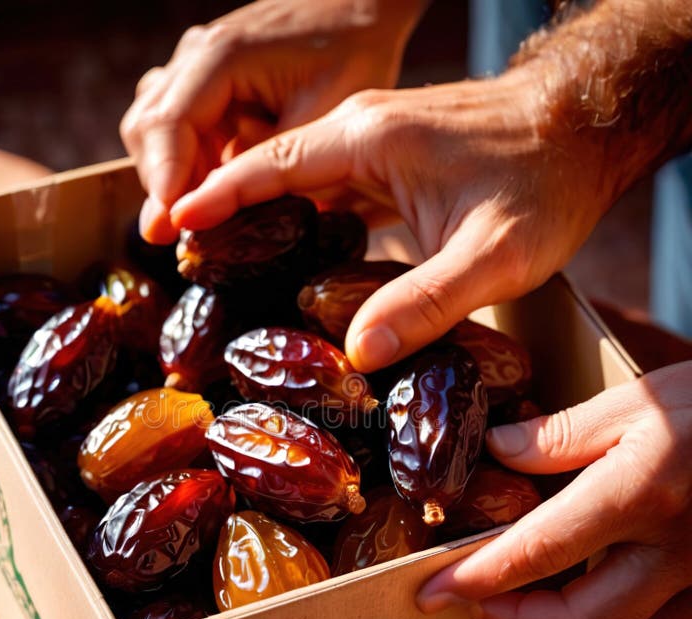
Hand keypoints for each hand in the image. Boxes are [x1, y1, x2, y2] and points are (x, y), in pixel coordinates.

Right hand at [121, 0, 426, 242]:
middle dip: (161, 186)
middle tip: (182, 238)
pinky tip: (214, 185)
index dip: (164, 182)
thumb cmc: (350, 52)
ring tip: (203, 214)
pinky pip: (174, 126)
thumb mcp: (324, 115)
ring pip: (152, 130)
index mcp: (221, 58)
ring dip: (171, 176)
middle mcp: (195, 57)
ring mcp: (193, 66)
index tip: (169, 228)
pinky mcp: (202, 81)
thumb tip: (236, 214)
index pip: (167, 125)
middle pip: (146, 131)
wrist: (355, 7)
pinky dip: (185, 162)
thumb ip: (275, 163)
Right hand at [170, 68, 615, 371]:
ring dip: (257, 217)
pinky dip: (297, 219)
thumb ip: (427, 301)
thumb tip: (359, 354)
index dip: (215, 198)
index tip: (169, 226)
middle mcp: (360, 133)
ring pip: (294, 180)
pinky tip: (289, 260)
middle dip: (222, 211)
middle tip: (184, 263)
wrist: (581, 131)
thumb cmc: (546, 184)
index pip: (268, 166)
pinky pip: (325, 189)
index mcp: (368, 140)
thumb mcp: (496, 254)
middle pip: (268, 170)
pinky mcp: (388, 162)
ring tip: (220, 266)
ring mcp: (373, 144)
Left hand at [418, 361, 691, 618]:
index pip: (538, 554)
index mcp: (641, 494)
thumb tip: (497, 451)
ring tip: (514, 602)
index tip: (431, 590)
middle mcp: (675, 551)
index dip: (475, 578)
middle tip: (470, 601)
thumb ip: (562, 435)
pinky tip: (581, 597)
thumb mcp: (639, 401)